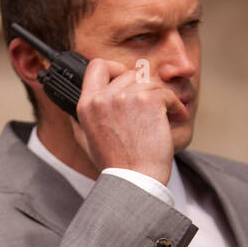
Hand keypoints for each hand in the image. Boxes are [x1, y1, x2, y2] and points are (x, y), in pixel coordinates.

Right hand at [70, 58, 188, 185]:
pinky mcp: (148, 100)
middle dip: (142, 88)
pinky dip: (175, 105)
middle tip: (152, 105)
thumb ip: (78, 122)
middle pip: (128, 74)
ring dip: (161, 97)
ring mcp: (125, 97)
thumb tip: (71, 112)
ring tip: (166, 114)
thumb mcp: (86, 143)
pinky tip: (177, 117)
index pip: (96, 66)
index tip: (124, 79)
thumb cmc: (116, 166)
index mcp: (86, 105)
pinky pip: (167, 93)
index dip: (113, 68)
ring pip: (149, 82)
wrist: (136, 180)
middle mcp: (103, 98)